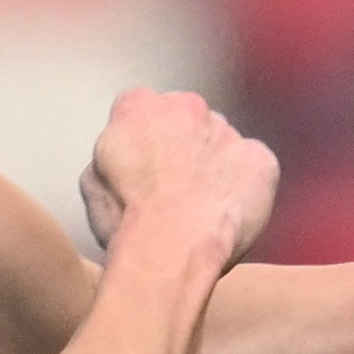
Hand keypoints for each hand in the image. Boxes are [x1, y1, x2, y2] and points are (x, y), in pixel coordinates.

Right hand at [81, 88, 276, 266]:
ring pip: (222, 144)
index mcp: (139, 106)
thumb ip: (114, 155)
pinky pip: (255, 168)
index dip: (143, 143)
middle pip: (186, 122)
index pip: (140, 110)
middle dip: (182, 148)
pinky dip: (246, 187)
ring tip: (202, 208)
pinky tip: (229, 213)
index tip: (143, 170)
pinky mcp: (261, 159)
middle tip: (176, 189)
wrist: (173, 246)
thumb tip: (127, 161)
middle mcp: (188, 106)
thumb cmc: (126, 220)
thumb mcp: (93, 182)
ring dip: (215, 167)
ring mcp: (228, 131)